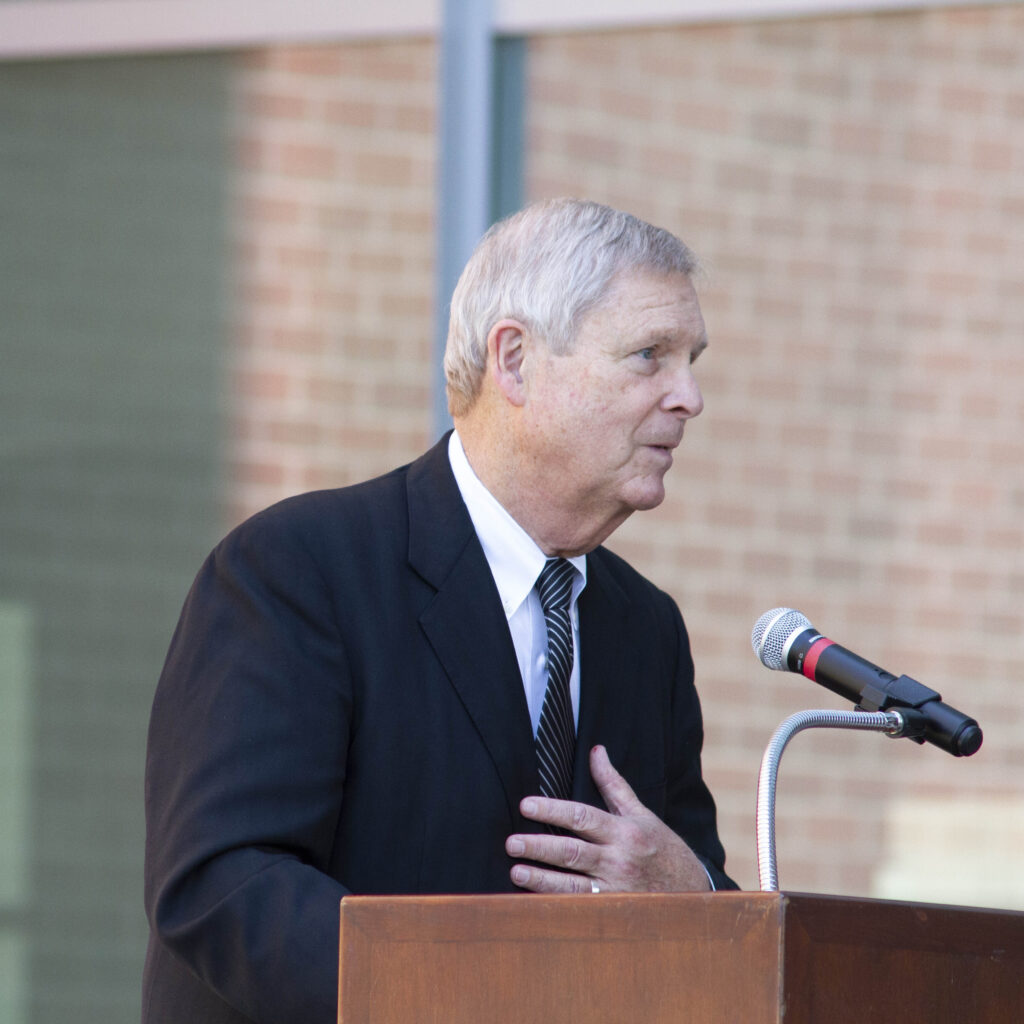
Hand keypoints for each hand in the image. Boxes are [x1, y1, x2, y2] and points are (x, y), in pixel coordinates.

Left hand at [505, 745, 711, 893]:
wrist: (693, 892)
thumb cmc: (662, 848)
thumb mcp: (641, 814)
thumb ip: (613, 784)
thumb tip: (596, 751)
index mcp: (624, 832)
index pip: (582, 817)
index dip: (553, 810)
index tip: (526, 805)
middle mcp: (619, 860)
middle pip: (573, 852)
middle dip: (540, 846)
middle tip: (511, 842)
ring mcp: (615, 890)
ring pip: (572, 885)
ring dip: (542, 879)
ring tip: (516, 871)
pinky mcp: (612, 912)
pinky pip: (579, 909)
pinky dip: (556, 905)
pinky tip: (533, 900)